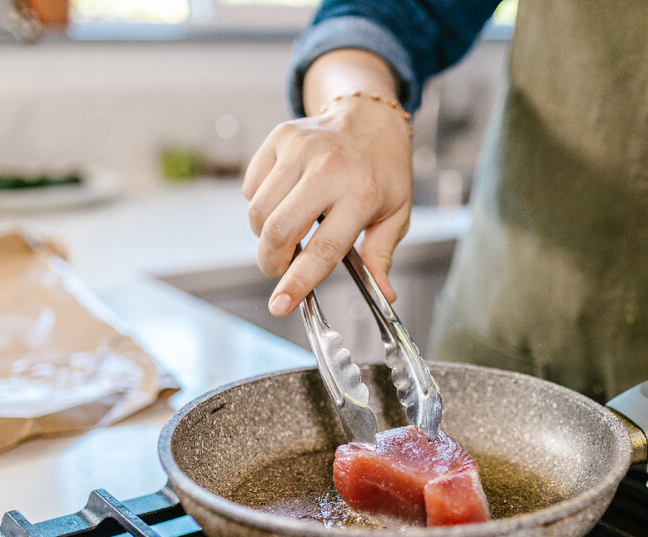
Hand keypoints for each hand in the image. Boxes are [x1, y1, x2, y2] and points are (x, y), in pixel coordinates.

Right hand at [243, 52, 413, 316]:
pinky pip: (252, 188)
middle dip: (271, 262)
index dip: (298, 282)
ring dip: (264, 236)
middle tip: (280, 268)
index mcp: (362, 194)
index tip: (280, 305)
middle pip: (279, 230)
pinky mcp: (280, 138)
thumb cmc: (384, 173)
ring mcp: (301, 150)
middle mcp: (329, 169)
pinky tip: (284, 201)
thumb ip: (381, 256)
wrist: (371, 119)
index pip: (323, 249)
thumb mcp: (395, 215)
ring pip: (259, 212)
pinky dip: (260, 205)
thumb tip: (384, 294)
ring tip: (286, 234)